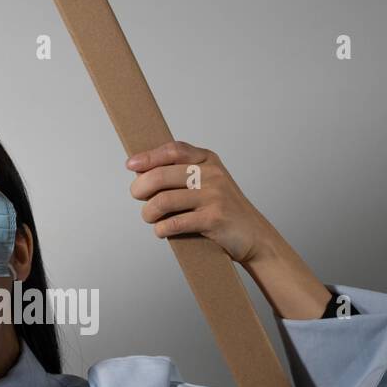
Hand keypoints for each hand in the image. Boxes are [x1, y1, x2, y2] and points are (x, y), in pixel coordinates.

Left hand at [127, 140, 276, 264]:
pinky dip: (161, 229)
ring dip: (148, 212)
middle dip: (140, 188)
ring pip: (163, 201)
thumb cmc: (223, 210)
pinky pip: (174, 222)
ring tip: (150, 217)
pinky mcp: (213, 219)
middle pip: (161, 176)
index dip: (148, 157)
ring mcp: (214, 196)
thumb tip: (142, 174)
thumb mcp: (209, 183)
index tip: (131, 165)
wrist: (254, 236)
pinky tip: (162, 231)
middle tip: (138, 197)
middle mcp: (212, 174)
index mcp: (208, 161)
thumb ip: (183, 174)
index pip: (173, 150)